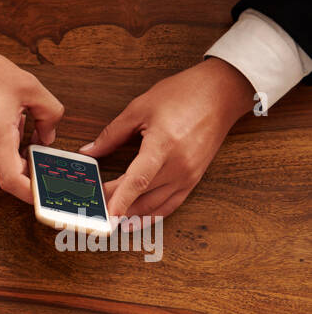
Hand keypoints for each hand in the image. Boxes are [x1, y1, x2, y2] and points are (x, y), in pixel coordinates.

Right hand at [0, 34, 64, 202]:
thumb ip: (50, 114)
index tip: (44, 195)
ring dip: (12, 156)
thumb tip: (48, 138)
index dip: (30, 193)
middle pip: (9, 174)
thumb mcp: (29, 86)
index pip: (12, 179)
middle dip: (27, 164)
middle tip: (38, 145)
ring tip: (13, 124)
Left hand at [80, 58, 253, 221]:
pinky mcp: (193, 179)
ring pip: (154, 206)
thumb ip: (112, 134)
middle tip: (91, 209)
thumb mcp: (141, 108)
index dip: (120, 199)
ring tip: (106, 219)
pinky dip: (151, 216)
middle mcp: (178, 165)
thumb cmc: (184, 94)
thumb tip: (89, 151)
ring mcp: (188, 175)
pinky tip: (134, 222)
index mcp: (163, 145)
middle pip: (140, 195)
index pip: (138, 180)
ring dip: (129, 215)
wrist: (222, 92)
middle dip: (113, 204)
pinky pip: (170, 205)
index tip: (105, 215)